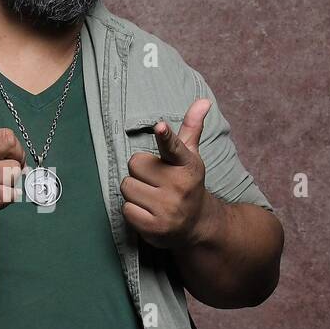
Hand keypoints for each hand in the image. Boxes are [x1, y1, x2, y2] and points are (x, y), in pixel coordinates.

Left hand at [120, 97, 212, 249]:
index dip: (165, 136)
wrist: (197, 225)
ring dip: (134, 191)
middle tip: (155, 181)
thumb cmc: (187, 183)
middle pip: (135, 165)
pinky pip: (126, 209)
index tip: (160, 126)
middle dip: (140, 172)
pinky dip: (132, 210)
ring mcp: (168, 208)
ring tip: (151, 197)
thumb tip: (204, 100)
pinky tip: (148, 212)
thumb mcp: (191, 156)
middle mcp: (179, 186)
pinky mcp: (155, 227)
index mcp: (187, 165)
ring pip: (127, 187)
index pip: (174, 147)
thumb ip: (191, 128)